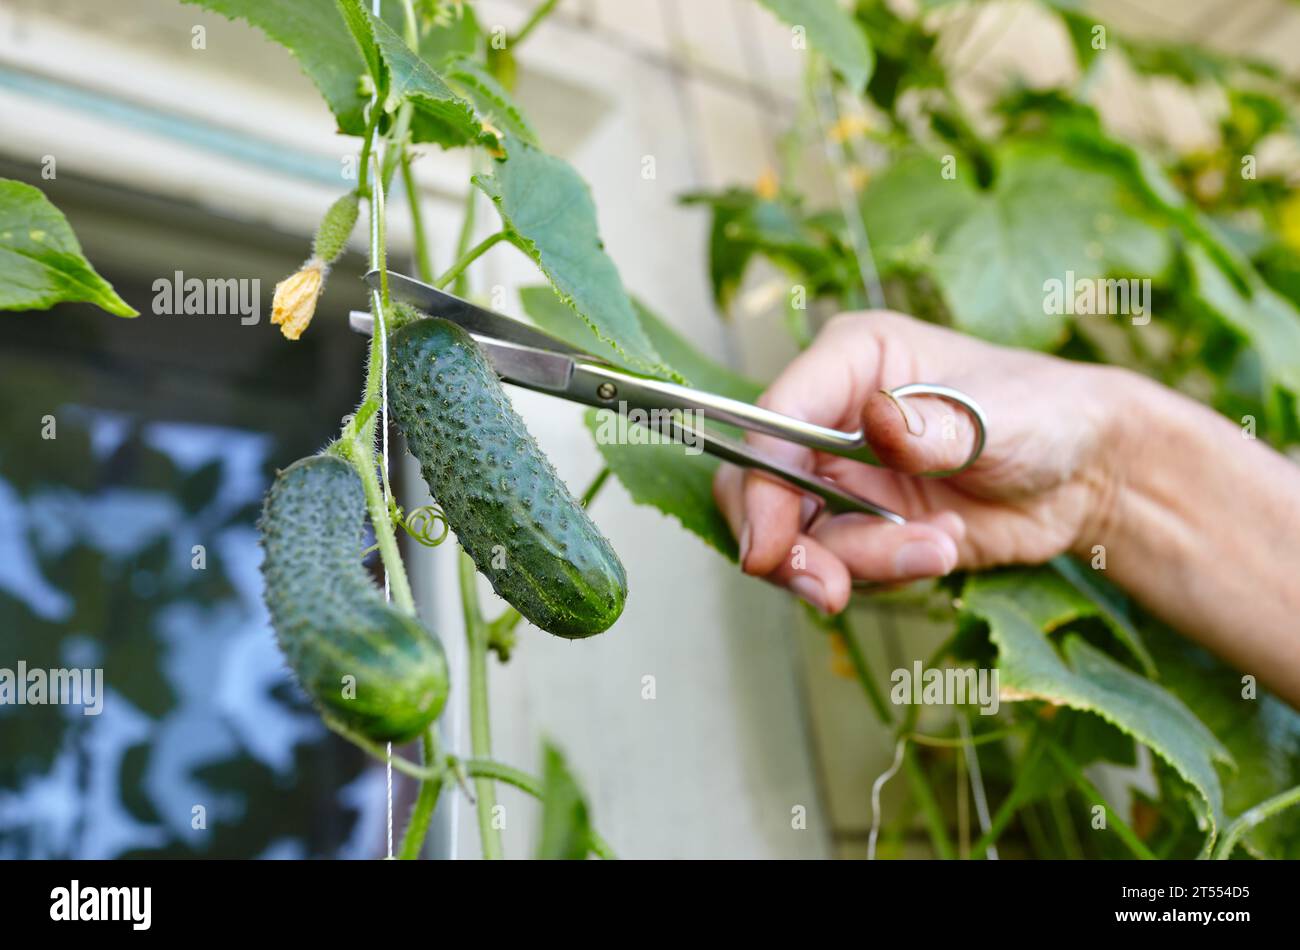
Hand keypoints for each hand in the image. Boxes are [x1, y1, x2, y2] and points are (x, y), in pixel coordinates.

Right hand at [713, 310, 1130, 612]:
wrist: (1087, 475)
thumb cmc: (1045, 412)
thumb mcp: (999, 413)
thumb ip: (935, 426)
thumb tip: (877, 423)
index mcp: (850, 360)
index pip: (775, 416)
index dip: (761, 478)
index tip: (768, 543)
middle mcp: (829, 416)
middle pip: (757, 484)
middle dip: (785, 544)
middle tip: (828, 589)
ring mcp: (840, 476)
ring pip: (794, 536)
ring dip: (856, 563)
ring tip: (938, 551)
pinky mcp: (860, 527)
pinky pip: (839, 564)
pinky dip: (883, 573)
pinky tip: (943, 547)